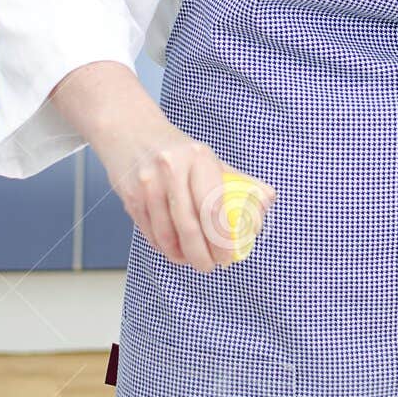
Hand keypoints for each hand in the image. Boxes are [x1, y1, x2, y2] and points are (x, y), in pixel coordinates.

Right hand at [99, 122, 275, 271]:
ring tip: (191, 261)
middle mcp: (172, 169)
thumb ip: (238, 180)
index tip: (228, 257)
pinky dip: (162, 247)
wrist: (129, 129)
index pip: (215, 206)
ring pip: (166, 233)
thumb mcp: (208, 157)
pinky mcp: (129, 195)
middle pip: (190, 225)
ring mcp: (148, 183)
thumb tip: (267, 200)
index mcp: (199, 158)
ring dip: (180, 255)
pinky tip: (172, 250)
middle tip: (210, 267)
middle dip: (202, 255)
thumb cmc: (177, 150)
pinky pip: (149, 231)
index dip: (222, 239)